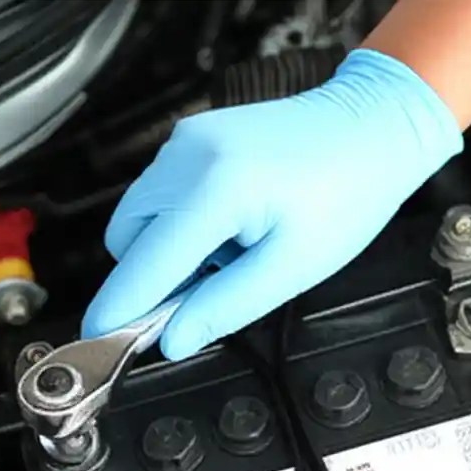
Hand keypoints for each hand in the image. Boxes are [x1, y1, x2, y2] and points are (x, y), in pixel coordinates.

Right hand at [81, 49, 462, 359]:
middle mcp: (189, 156)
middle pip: (128, 240)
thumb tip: (174, 339)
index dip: (119, 311)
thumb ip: (225, 307)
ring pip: (140, 217)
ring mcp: (187, 141)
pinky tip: (229, 226)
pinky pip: (162, 194)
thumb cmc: (346, 191)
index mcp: (215, 189)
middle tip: (210, 292)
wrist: (372, 128)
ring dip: (171, 250)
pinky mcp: (192, 137)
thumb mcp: (292, 267)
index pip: (144, 265)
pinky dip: (182, 223)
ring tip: (232, 252)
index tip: (99, 342)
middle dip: (154, 278)